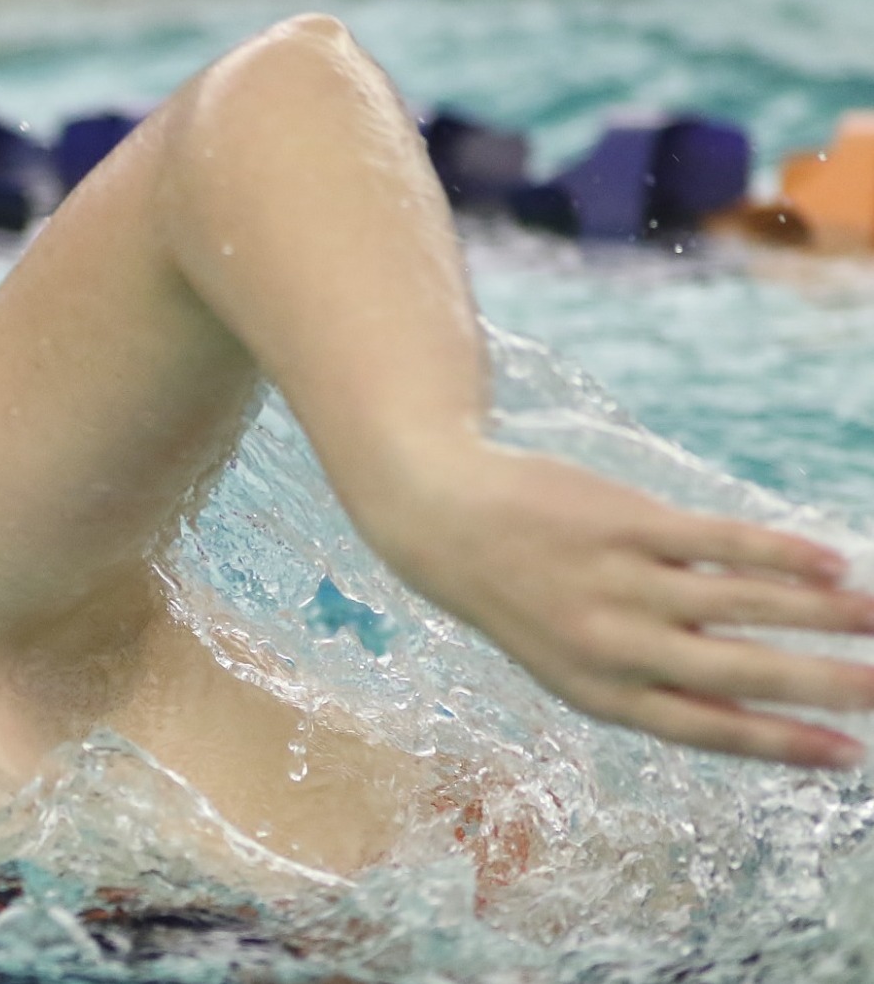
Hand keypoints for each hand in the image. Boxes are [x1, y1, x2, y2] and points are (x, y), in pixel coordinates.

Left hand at [356, 442, 873, 766]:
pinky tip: (830, 562)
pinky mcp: (622, 525)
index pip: (710, 728)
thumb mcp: (574, 664)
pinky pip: (717, 541)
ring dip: (821, 613)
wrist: (444, 522)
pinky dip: (778, 553)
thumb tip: (760, 713)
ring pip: (741, 602)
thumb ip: (655, 685)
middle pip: (739, 672)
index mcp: (602, 693)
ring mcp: (619, 583)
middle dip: (823, 685)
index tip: (852, 754)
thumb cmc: (525, 600)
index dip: (783, 743)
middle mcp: (613, 645)